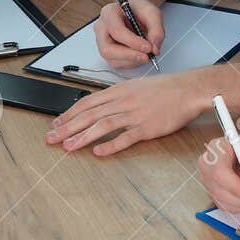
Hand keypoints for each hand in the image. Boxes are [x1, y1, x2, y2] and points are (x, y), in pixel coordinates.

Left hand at [45, 72, 205, 155]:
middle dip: (67, 127)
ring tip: (68, 147)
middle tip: (51, 138)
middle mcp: (122, 102)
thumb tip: (99, 106)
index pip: (87, 103)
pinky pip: (126, 137)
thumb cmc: (164, 89)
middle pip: (89, 115)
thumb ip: (116, 97)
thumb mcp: (135, 87)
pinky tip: (98, 152)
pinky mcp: (147, 127)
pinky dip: (111, 145)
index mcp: (118, 91)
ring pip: (102, 125)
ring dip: (83, 136)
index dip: (69, 114)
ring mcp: (134, 115)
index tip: (56, 124)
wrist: (187, 90)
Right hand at [93, 0, 163, 67]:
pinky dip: (131, 63)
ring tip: (146, 55)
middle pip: (107, 49)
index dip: (133, 42)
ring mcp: (102, 41)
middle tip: (146, 57)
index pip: (116, 31)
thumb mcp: (152, 13)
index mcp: (109, 13)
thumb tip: (154, 48)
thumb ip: (156, 29)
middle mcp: (101, 28)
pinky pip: (116, 63)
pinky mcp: (107, 52)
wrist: (136, 13)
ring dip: (132, 61)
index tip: (148, 47)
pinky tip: (139, 57)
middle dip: (129, 56)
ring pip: (111, 59)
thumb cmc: (140, 11)